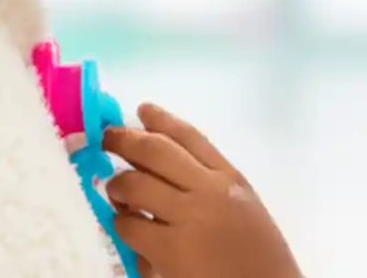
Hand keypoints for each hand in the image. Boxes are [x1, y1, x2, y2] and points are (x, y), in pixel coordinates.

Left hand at [102, 104, 301, 277]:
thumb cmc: (259, 257)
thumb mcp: (244, 209)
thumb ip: (210, 188)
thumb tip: (163, 173)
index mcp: (231, 179)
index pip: (191, 137)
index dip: (162, 120)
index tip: (142, 109)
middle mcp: (209, 190)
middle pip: (156, 151)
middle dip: (125, 140)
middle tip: (107, 138)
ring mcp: (189, 218)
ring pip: (135, 185)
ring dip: (118, 186)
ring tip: (116, 192)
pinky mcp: (170, 250)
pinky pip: (129, 227)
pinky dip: (122, 226)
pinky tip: (126, 228)